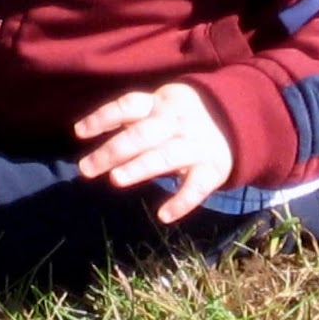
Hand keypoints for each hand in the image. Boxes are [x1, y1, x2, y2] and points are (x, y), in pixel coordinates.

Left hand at [75, 82, 234, 222]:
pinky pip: (198, 186)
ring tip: (116, 180)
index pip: (129, 105)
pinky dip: (182, 201)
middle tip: (85, 169)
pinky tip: (163, 216)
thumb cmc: (183, 115)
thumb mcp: (161, 105)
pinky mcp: (215, 168)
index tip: (79, 132)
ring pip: (166, 156)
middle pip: (142, 134)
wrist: (239, 118)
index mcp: (161, 103)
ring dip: (141, 167)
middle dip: (113, 150)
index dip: (104, 117)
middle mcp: (177, 122)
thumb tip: (88, 130)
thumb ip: (133, 118)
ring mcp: (196, 144)